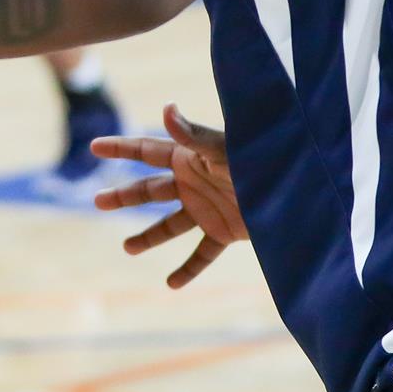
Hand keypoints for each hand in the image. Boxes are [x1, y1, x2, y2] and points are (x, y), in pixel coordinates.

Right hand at [89, 104, 245, 289]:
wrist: (299, 190)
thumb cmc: (260, 160)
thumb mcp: (224, 149)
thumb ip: (193, 135)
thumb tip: (166, 107)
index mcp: (189, 158)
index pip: (146, 151)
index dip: (120, 148)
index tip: (93, 147)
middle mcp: (194, 183)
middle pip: (150, 190)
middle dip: (124, 195)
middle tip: (97, 201)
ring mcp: (208, 209)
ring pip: (170, 225)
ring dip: (149, 237)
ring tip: (128, 248)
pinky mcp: (226, 232)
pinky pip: (203, 253)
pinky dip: (189, 269)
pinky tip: (172, 284)